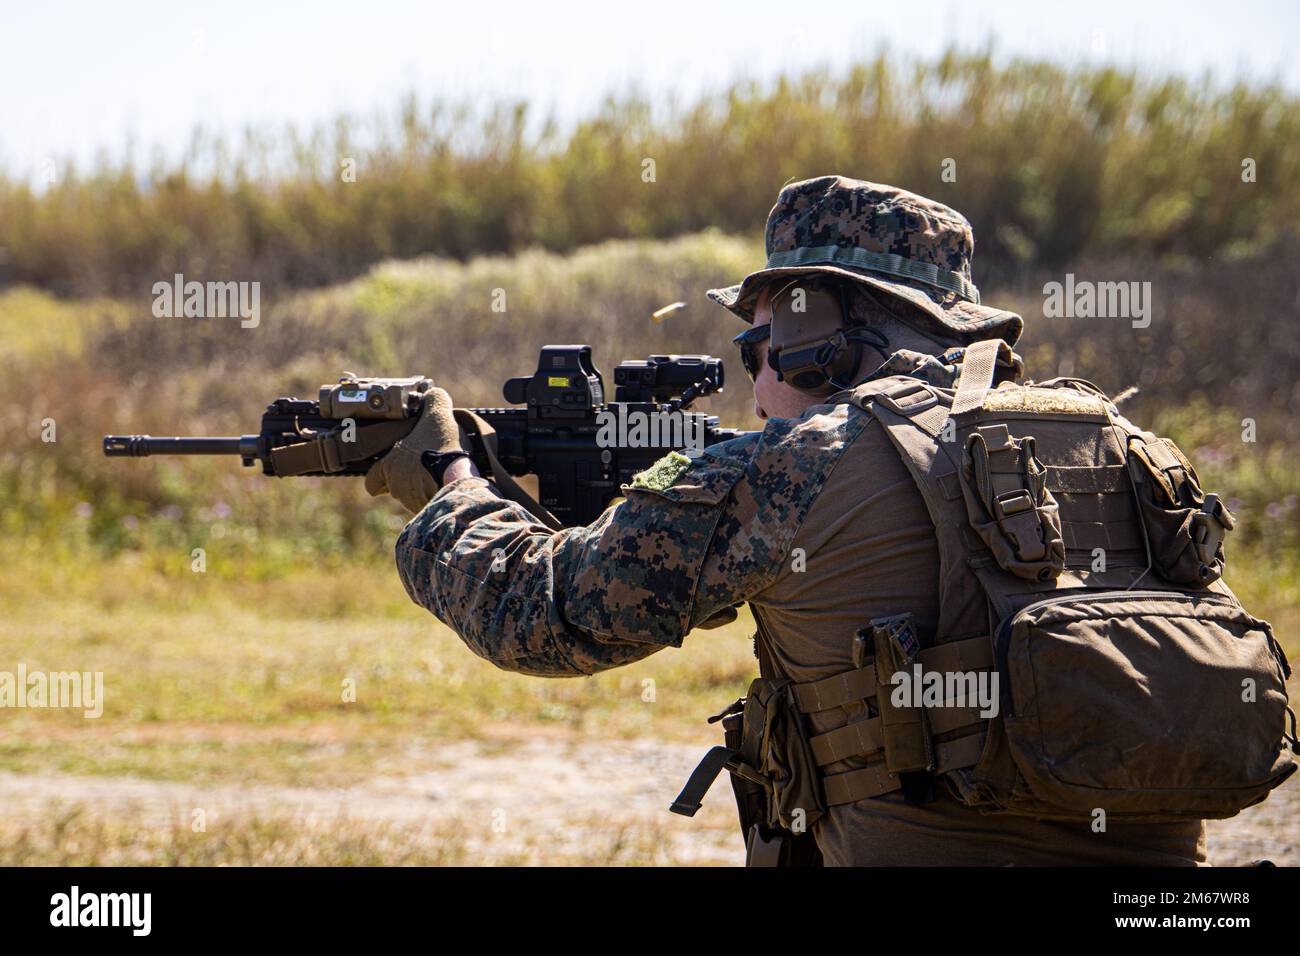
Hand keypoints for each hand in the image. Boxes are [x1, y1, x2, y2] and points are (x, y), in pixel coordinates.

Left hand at [364, 387, 467, 512]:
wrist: (460, 480)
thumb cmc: (442, 448)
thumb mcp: (438, 415)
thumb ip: (434, 401)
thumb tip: (433, 393)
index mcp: (390, 466)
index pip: (371, 479)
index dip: (378, 475)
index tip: (385, 471)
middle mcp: (397, 487)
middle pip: (395, 486)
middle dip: (408, 477)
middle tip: (423, 466)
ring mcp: (413, 503)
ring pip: (413, 496)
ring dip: (423, 487)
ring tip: (441, 474)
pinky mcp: (432, 511)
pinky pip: (431, 504)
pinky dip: (438, 496)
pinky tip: (450, 484)